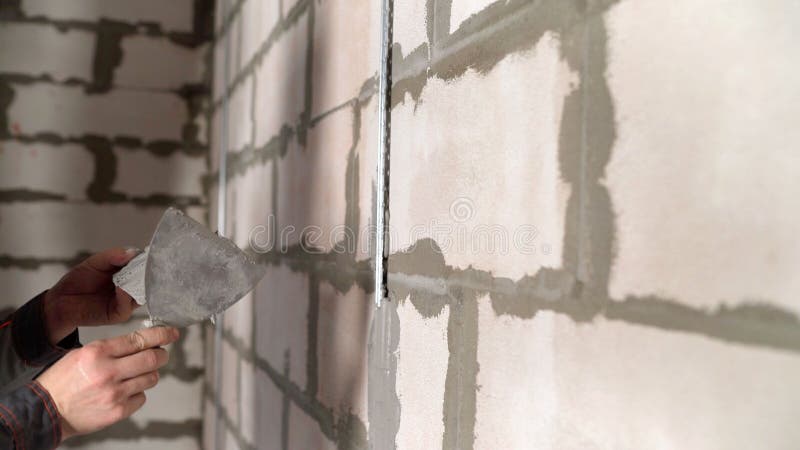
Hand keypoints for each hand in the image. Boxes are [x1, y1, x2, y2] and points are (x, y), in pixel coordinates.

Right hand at [36, 327, 178, 439]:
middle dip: (162, 354)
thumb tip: (143, 341)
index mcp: (98, 353)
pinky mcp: (117, 411)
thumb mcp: (83, 353)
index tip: (172, 333)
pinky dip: (137, 393)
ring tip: (134, 375)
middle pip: (153, 358)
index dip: (161, 334)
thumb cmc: (63, 380)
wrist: (46, 410)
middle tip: (161, 354)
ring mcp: (114, 393)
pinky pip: (141, 397)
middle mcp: (108, 372)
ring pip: (151, 378)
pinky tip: (123, 392)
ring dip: (148, 374)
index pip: (140, 339)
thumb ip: (112, 348)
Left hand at [44, 248, 141, 343]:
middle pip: (146, 281)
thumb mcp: (96, 262)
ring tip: (133, 275)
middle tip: (146, 264)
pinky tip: (121, 287)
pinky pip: (127, 305)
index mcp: (127, 274)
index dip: (148, 261)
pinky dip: (126, 296)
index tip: (150, 254)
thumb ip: (113, 256)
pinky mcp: (119, 314)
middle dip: (147, 273)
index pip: (144, 267)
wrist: (61, 301)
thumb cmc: (78, 282)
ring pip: (141, 294)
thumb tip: (132, 252)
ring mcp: (126, 301)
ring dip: (139, 285)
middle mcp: (130, 288)